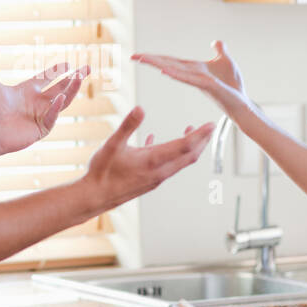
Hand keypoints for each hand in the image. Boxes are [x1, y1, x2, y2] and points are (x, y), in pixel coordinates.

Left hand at [0, 43, 87, 155]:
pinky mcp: (42, 128)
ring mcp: (41, 115)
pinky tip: (60, 97)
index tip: (68, 63)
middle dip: (74, 78)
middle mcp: (37, 102)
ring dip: (72, 89)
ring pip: (63, 100)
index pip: (47, 78)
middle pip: (61, 87)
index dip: (57, 70)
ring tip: (80, 78)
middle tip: (87, 68)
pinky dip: (57, 107)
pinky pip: (53, 116)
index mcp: (28, 90)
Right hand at [85, 107, 214, 208]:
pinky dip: (170, 153)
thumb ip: (128, 126)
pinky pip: (167, 166)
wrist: (94, 198)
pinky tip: (155, 141)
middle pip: (189, 156)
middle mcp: (159, 171)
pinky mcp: (149, 181)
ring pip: (180, 162)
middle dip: (202, 141)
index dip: (200, 134)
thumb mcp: (113, 145)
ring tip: (191, 133)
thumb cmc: (102, 171)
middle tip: (210, 128)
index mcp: (153, 160)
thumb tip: (140, 108)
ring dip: (190, 148)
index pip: (184, 145)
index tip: (212, 124)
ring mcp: (155, 178)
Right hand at [130, 40, 247, 113]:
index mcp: (194, 69)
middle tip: (133, 56)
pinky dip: (176, 74)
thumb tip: (215, 41)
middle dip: (151, 60)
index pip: (172, 61)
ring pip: (175, 70)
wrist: (243, 104)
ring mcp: (198, 81)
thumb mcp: (226, 61)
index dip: (156, 58)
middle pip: (168, 64)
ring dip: (159, 64)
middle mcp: (193, 75)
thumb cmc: (233, 86)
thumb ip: (219, 50)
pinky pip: (189, 79)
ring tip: (143, 59)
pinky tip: (164, 72)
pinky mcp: (208, 85)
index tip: (140, 55)